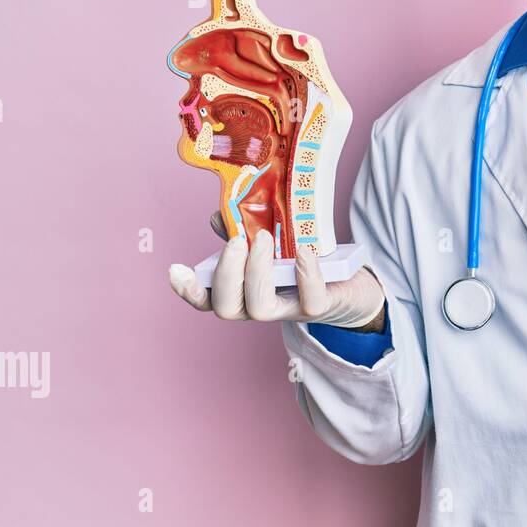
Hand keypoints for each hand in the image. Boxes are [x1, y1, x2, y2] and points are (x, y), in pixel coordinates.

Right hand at [167, 215, 385, 329]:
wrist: (351, 284)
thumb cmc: (302, 263)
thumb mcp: (271, 243)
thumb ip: (243, 230)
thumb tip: (220, 215)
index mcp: (243, 290)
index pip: (207, 299)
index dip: (188, 289)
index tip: (175, 269)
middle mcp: (259, 306)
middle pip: (227, 307)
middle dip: (225, 274)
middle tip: (236, 241)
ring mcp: (288, 310)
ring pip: (260, 307)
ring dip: (258, 271)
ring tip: (266, 237)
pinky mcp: (318, 309)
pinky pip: (309, 301)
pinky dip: (305, 276)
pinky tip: (304, 252)